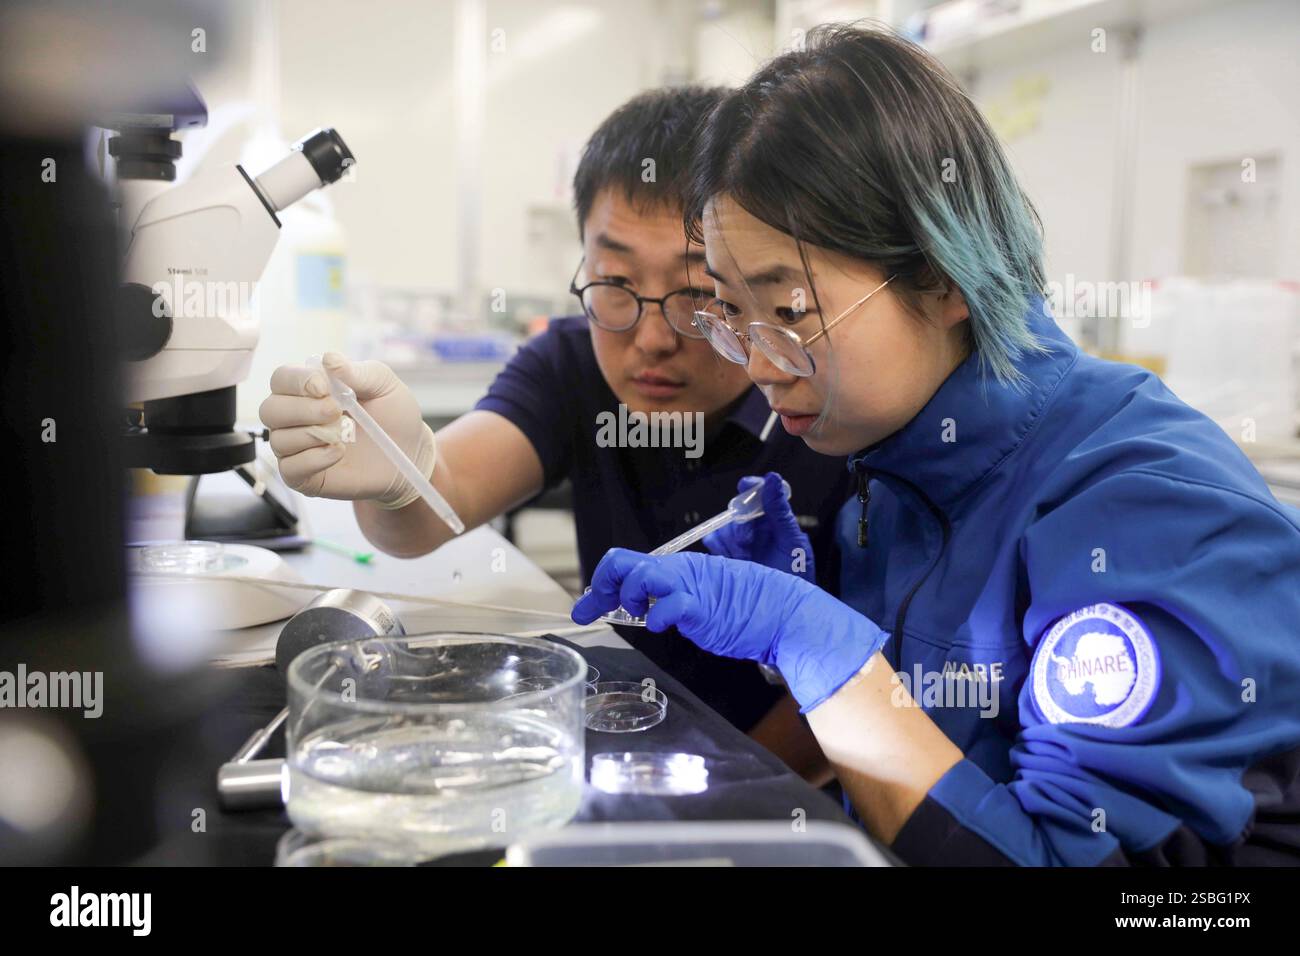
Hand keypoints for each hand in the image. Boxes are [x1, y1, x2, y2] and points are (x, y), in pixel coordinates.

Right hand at [258, 352, 433, 507]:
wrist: (409, 454)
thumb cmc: (393, 416)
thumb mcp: (384, 385)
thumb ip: (358, 372)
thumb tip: (329, 359)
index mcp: (308, 390)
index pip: (281, 379)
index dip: (297, 381)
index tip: (324, 387)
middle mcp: (295, 417)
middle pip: (270, 409)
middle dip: (302, 409)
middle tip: (335, 412)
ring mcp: (297, 448)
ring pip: (278, 439)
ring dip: (311, 435)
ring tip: (343, 435)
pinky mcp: (304, 476)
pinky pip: (290, 468)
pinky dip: (314, 459)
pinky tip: (338, 452)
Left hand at [571, 549, 886, 710]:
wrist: (781, 611)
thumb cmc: (743, 609)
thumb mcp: (698, 599)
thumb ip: (670, 598)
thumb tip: (643, 608)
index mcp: (675, 568)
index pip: (625, 562)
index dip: (600, 583)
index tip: (587, 606)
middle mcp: (677, 571)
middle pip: (622, 562)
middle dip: (599, 587)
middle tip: (589, 610)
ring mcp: (689, 587)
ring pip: (639, 575)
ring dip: (628, 597)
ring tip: (639, 613)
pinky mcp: (702, 607)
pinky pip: (669, 606)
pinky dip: (657, 618)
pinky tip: (661, 626)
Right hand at [703, 472, 814, 582]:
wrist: (783, 611)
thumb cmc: (796, 576)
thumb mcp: (792, 542)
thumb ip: (780, 512)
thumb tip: (773, 478)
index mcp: (774, 519)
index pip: (760, 492)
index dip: (752, 486)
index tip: (745, 485)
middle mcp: (755, 527)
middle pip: (737, 510)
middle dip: (740, 524)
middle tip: (747, 542)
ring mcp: (739, 541)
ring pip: (724, 526)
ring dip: (731, 540)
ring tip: (743, 558)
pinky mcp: (725, 555)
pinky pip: (713, 541)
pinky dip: (719, 548)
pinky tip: (731, 560)